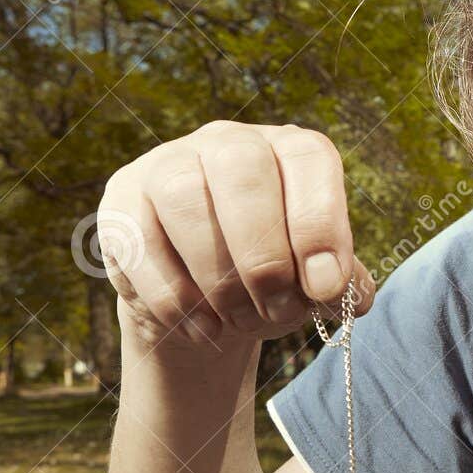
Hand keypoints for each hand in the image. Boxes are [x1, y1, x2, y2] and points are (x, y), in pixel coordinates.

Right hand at [97, 120, 374, 356]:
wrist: (205, 304)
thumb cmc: (272, 280)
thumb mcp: (312, 280)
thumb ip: (338, 283)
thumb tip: (351, 295)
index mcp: (288, 150)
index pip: (308, 159)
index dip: (320, 223)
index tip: (326, 287)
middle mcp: (229, 141)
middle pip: (242, 169)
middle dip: (265, 252)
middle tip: (278, 308)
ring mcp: (167, 164)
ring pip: (184, 196)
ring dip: (218, 274)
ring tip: (241, 320)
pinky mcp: (121, 201)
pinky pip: (139, 241)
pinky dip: (176, 298)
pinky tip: (205, 330)